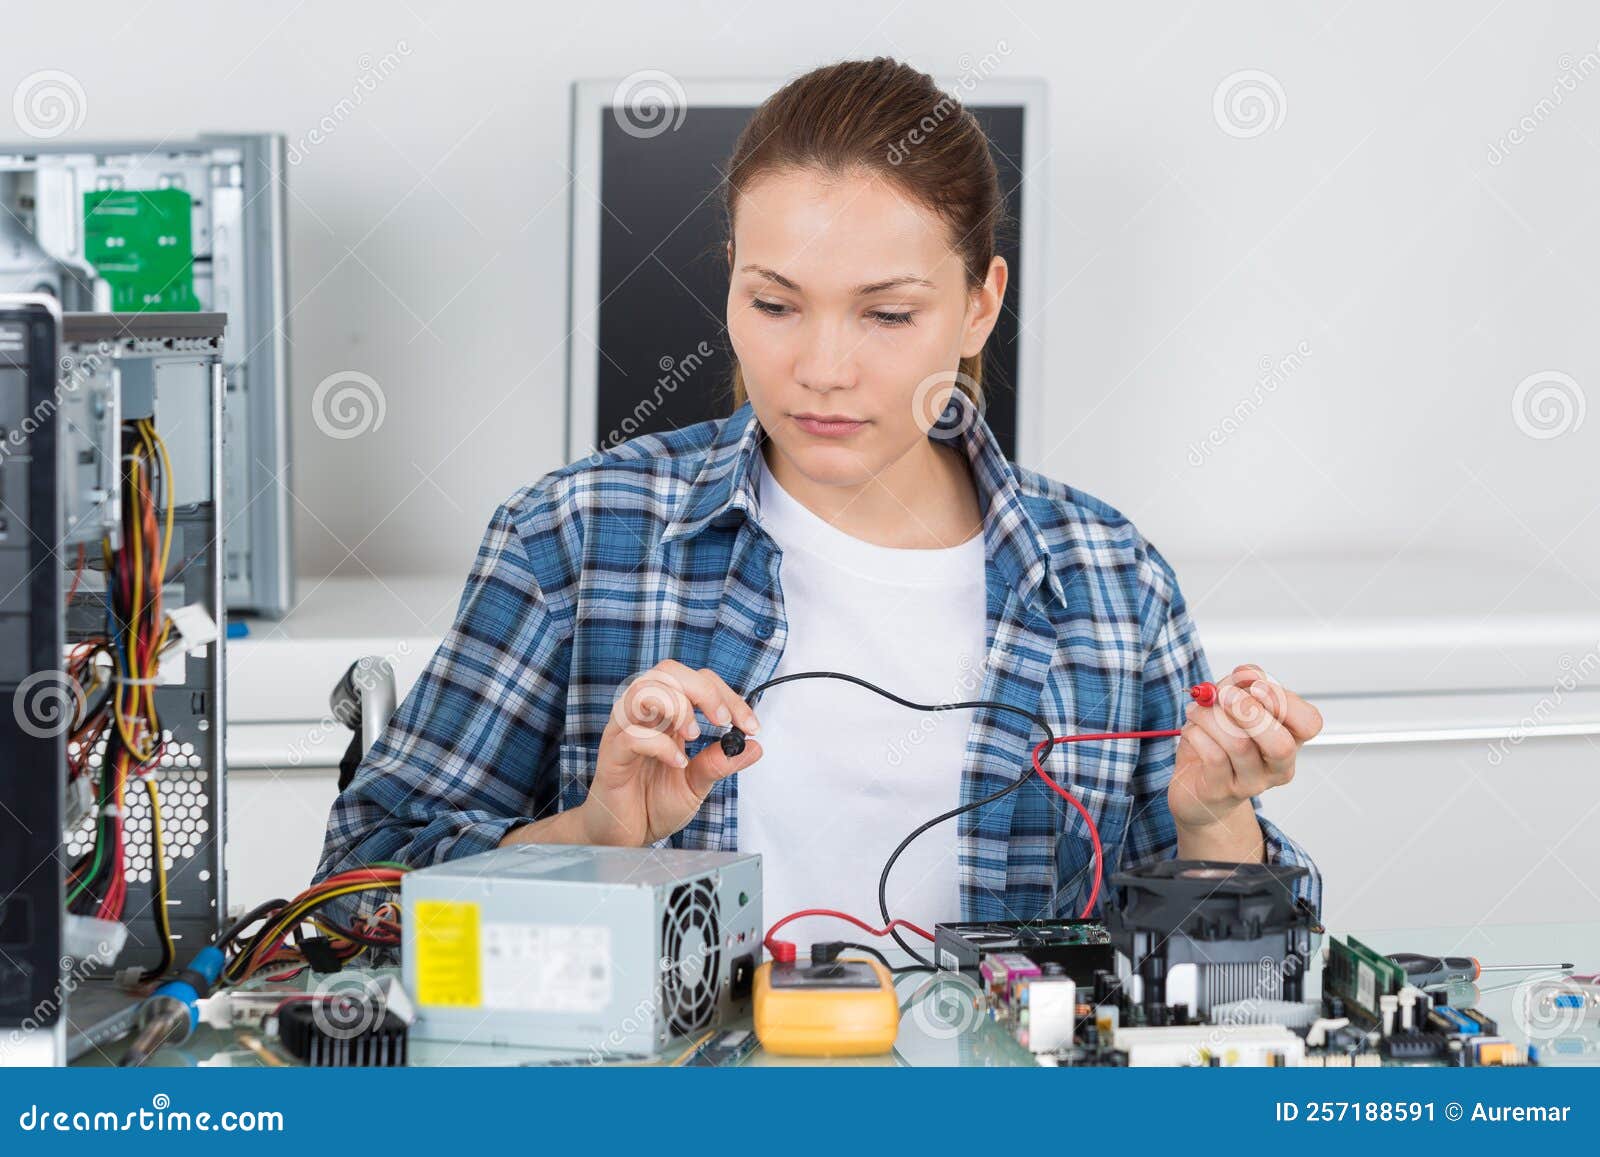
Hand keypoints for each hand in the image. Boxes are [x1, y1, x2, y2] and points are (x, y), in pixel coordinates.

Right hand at [574, 660, 763, 846]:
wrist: (622, 838)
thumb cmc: (651, 805)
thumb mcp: (697, 785)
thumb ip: (720, 763)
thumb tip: (754, 746)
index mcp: (666, 716)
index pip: (697, 681)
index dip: (727, 695)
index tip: (750, 725)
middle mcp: (644, 716)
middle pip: (668, 671)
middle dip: (703, 689)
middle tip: (722, 719)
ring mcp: (624, 732)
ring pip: (644, 690)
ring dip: (678, 706)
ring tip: (695, 736)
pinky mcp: (611, 755)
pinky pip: (632, 735)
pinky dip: (660, 745)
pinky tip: (677, 764)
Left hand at [1168, 664, 1322, 855]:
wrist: (1194, 785)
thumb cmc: (1218, 741)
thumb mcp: (1232, 705)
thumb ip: (1243, 684)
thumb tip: (1247, 673)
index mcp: (1289, 739)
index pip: (1309, 723)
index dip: (1283, 700)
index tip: (1255, 685)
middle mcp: (1277, 766)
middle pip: (1281, 744)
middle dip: (1250, 711)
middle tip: (1224, 695)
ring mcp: (1251, 783)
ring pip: (1239, 745)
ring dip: (1211, 717)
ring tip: (1196, 710)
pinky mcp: (1221, 791)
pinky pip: (1213, 757)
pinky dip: (1197, 734)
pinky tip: (1192, 730)